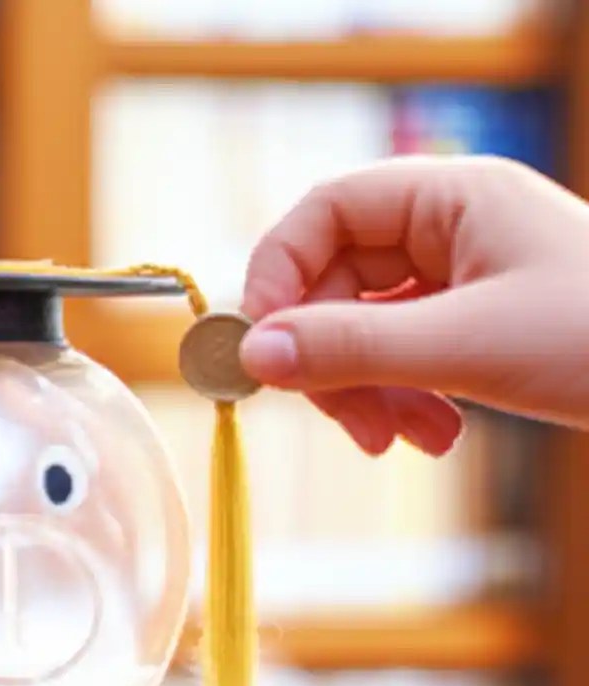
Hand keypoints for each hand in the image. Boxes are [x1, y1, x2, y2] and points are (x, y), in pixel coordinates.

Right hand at [237, 155, 588, 454]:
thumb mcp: (469, 346)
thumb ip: (353, 348)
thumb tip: (256, 354)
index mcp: (450, 197)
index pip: (325, 213)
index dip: (280, 273)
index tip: (262, 345)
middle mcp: (450, 228)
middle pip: (339, 280)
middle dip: (331, 356)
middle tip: (342, 421)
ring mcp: (464, 277)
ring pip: (368, 325)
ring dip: (367, 388)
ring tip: (399, 441)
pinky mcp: (478, 324)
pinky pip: (406, 353)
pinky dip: (403, 397)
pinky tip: (434, 436)